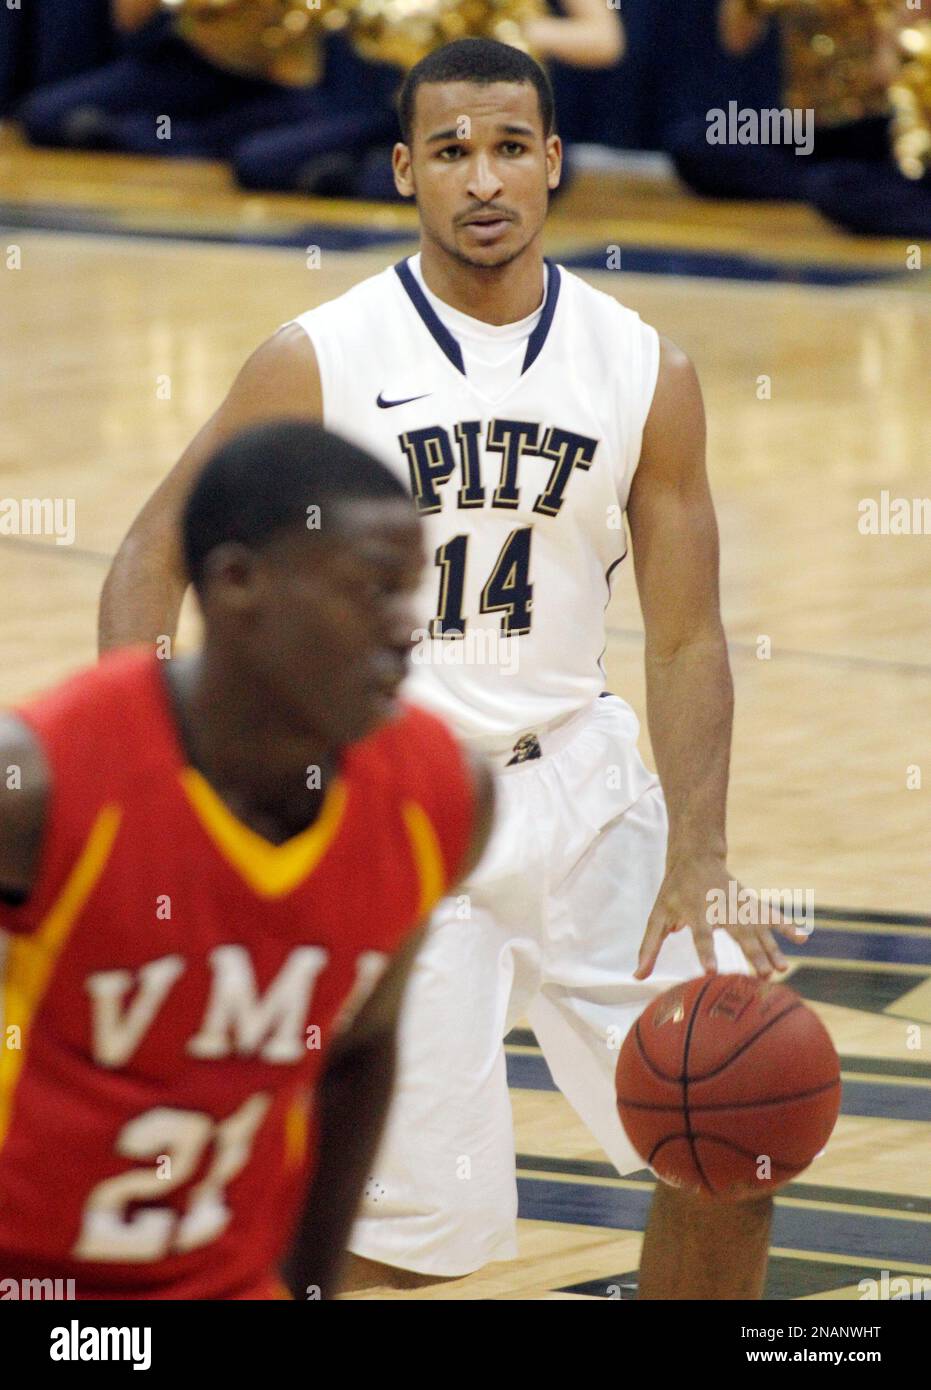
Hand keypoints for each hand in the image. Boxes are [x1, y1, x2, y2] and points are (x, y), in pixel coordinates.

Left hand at [634, 857, 810, 979]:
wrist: (696, 856)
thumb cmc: (673, 892)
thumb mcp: (657, 915)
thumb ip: (649, 946)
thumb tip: (636, 976)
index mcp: (696, 911)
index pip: (701, 935)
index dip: (706, 952)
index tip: (712, 971)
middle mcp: (721, 907)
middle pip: (738, 932)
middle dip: (751, 953)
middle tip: (762, 976)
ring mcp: (739, 904)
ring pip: (758, 927)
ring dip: (771, 947)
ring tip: (782, 970)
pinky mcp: (750, 902)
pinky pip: (770, 915)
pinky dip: (786, 926)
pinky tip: (802, 939)